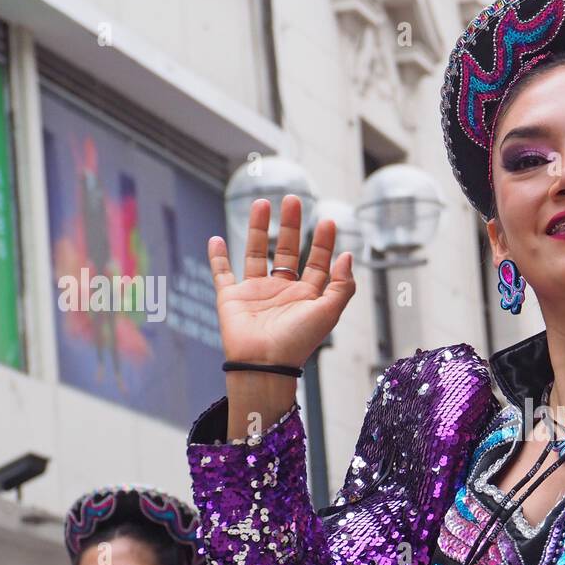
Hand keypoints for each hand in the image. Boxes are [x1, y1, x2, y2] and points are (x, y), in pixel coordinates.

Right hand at [207, 194, 356, 367]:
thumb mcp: (329, 312)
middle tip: (293, 200)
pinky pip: (222, 273)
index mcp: (306, 296)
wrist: (263, 364)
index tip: (327, 220)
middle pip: (288, 251)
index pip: (317, 263)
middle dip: (291, 226)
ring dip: (259, 229)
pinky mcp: (231, 298)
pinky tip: (217, 238)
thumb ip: (342, 285)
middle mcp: (282, 291)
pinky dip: (217, 257)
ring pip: (257, 253)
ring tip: (262, 202)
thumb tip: (348, 255)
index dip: (324, 242)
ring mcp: (256, 293)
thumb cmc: (298, 342)